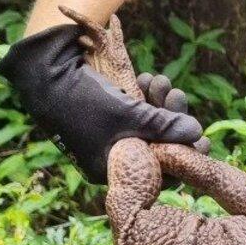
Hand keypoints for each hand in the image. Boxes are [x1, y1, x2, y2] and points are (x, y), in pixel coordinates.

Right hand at [0, 23, 204, 182]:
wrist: (42, 71)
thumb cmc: (84, 100)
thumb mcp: (129, 115)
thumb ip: (165, 126)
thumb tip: (198, 133)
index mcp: (111, 171)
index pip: (157, 174)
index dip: (183, 156)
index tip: (203, 140)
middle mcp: (109, 158)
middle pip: (155, 147)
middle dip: (171, 120)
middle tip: (179, 97)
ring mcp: (107, 137)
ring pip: (146, 127)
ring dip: (159, 103)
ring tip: (162, 81)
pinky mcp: (105, 116)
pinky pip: (134, 114)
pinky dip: (144, 98)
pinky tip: (148, 79)